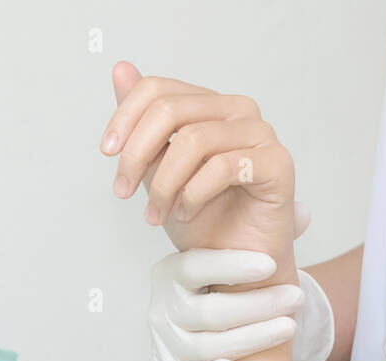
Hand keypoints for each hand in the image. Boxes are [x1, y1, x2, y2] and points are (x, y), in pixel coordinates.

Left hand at [101, 62, 296, 277]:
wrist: (233, 266)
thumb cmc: (203, 220)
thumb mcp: (157, 170)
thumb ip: (142, 122)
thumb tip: (120, 69)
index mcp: (209, 105)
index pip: (159, 89)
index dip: (125, 118)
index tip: (108, 153)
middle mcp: (237, 111)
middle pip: (171, 110)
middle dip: (137, 154)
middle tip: (124, 191)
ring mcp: (260, 133)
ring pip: (193, 141)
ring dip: (165, 184)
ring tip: (157, 215)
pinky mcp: (277, 162)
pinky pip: (223, 166)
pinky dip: (194, 194)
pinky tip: (187, 213)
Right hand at [148, 231, 336, 360]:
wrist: (222, 321)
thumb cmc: (233, 283)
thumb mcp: (242, 252)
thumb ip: (266, 230)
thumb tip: (302, 215)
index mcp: (172, 271)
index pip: (194, 267)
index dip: (231, 266)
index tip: (271, 264)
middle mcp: (162, 307)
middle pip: (206, 312)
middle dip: (257, 305)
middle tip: (296, 297)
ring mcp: (166, 343)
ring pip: (202, 348)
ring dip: (249, 339)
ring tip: (289, 327)